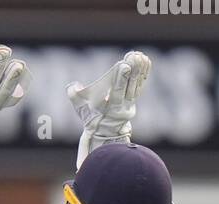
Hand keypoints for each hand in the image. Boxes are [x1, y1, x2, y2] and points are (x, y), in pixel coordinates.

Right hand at [67, 50, 151, 165]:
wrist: (103, 132)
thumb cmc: (89, 117)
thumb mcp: (80, 109)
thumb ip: (74, 96)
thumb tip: (74, 86)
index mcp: (107, 109)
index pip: (115, 92)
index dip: (120, 79)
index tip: (124, 65)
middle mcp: (120, 107)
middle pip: (128, 88)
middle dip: (132, 72)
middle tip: (134, 57)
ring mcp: (129, 105)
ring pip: (136, 86)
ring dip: (138, 70)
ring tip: (139, 56)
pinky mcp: (133, 100)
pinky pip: (140, 85)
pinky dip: (143, 73)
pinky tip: (145, 60)